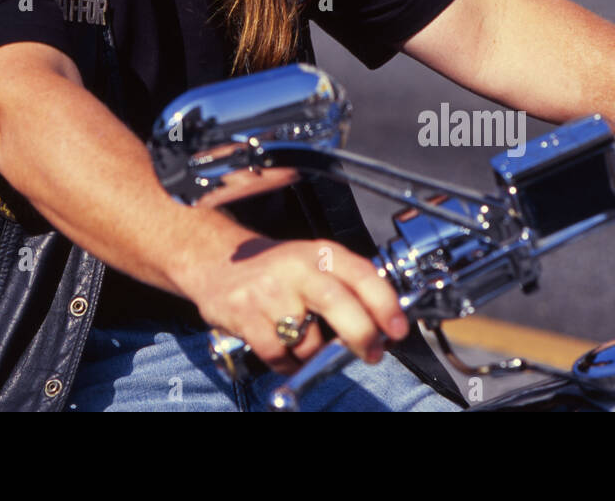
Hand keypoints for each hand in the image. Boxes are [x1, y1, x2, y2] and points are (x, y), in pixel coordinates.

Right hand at [178, 236, 407, 373]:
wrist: (216, 261)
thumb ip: (347, 289)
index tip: (398, 329)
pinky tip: (282, 346)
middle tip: (370, 353)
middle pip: (338, 303)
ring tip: (304, 339)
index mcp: (319, 253)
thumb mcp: (312, 264)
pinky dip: (287, 362)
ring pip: (308, 340)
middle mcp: (295, 268)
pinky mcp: (245, 316)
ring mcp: (268, 292)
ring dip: (314, 353)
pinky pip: (279, 355)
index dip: (385, 304)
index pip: (361, 274)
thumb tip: (384, 329)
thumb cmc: (274, 269)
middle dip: (361, 335)